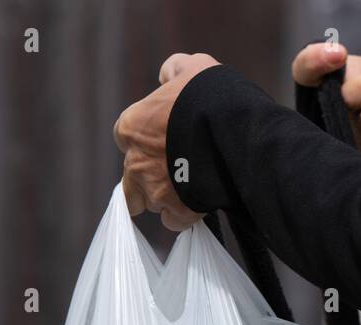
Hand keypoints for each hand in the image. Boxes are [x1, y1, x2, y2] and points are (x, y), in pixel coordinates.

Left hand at [115, 53, 219, 230]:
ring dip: (166, 197)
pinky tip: (198, 204)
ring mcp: (155, 191)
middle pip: (133, 177)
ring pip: (152, 202)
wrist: (233, 130)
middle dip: (150, 175)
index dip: (145, 139)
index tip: (163, 139)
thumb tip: (166, 76)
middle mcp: (135, 162)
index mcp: (131, 127)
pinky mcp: (177, 212)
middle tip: (175, 169)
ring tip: (192, 185)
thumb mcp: (191, 67)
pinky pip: (174, 222)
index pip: (126, 137)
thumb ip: (172, 70)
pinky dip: (183, 216)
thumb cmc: (209, 95)